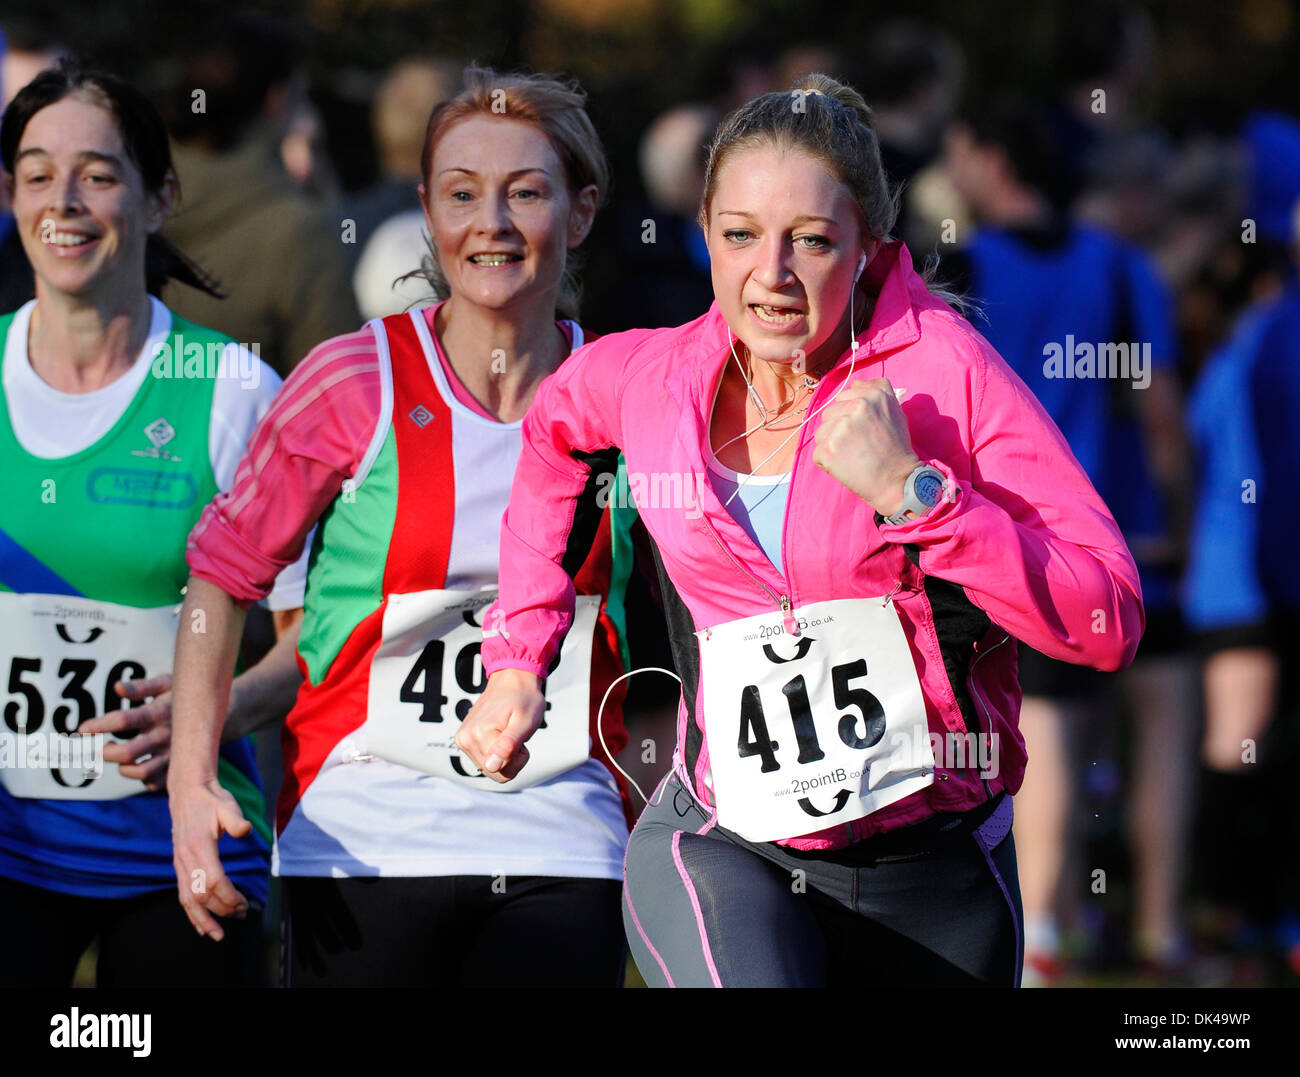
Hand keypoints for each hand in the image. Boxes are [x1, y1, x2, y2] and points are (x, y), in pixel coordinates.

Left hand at [76, 673, 173, 790]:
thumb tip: (116, 687)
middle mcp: (166, 736)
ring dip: (122, 767)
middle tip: (98, 747)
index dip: (99, 725)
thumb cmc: (184, 697)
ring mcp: (173, 755)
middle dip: (105, 752)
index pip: (124, 720)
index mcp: (160, 713)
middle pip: (127, 753)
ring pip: (140, 772)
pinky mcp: (177, 769)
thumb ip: (140, 687)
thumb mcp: (166, 683)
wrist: (225, 714)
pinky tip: (138, 764)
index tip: (81, 729)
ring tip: (119, 754)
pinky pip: (153, 783)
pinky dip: (141, 777)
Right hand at [170, 777, 251, 939]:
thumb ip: (235, 819)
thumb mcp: (227, 805)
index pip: (213, 880)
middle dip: (221, 909)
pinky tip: (200, 925)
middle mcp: (186, 857)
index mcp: (199, 845)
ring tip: (218, 934)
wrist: (188, 791)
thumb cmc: (211, 799)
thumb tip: (244, 831)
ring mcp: (180, 863)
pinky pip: (181, 894)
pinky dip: (190, 912)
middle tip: (241, 915)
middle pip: (201, 894)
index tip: (243, 904)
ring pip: (187, 899)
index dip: (228, 896)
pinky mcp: (179, 864)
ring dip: (203, 919)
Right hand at [455, 669, 545, 782]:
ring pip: (489, 768)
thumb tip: (491, 766)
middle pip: (494, 773)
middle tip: (515, 735)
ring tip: (508, 731)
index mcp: (479, 735)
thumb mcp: (525, 722)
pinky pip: (484, 760)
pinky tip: (500, 732)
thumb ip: (508, 745)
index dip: (519, 758)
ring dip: (504, 755)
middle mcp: (465, 739)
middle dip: (511, 759)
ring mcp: (462, 739)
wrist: (511, 679)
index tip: (520, 737)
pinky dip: (496, 751)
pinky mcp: (463, 739)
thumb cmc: (523, 699)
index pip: (503, 774)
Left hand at [812, 378, 919, 513]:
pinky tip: (847, 467)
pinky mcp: (829, 448)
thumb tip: (853, 383)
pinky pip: (818, 453)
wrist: (897, 481)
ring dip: (832, 446)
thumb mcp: (895, 411)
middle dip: (838, 430)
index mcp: (872, 395)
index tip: (863, 430)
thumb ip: (877, 391)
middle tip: (858, 446)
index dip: (849, 416)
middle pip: (829, 414)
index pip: (842, 398)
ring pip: (821, 433)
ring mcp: (841, 427)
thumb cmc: (896, 448)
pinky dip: (828, 463)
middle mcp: (857, 407)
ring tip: (852, 456)